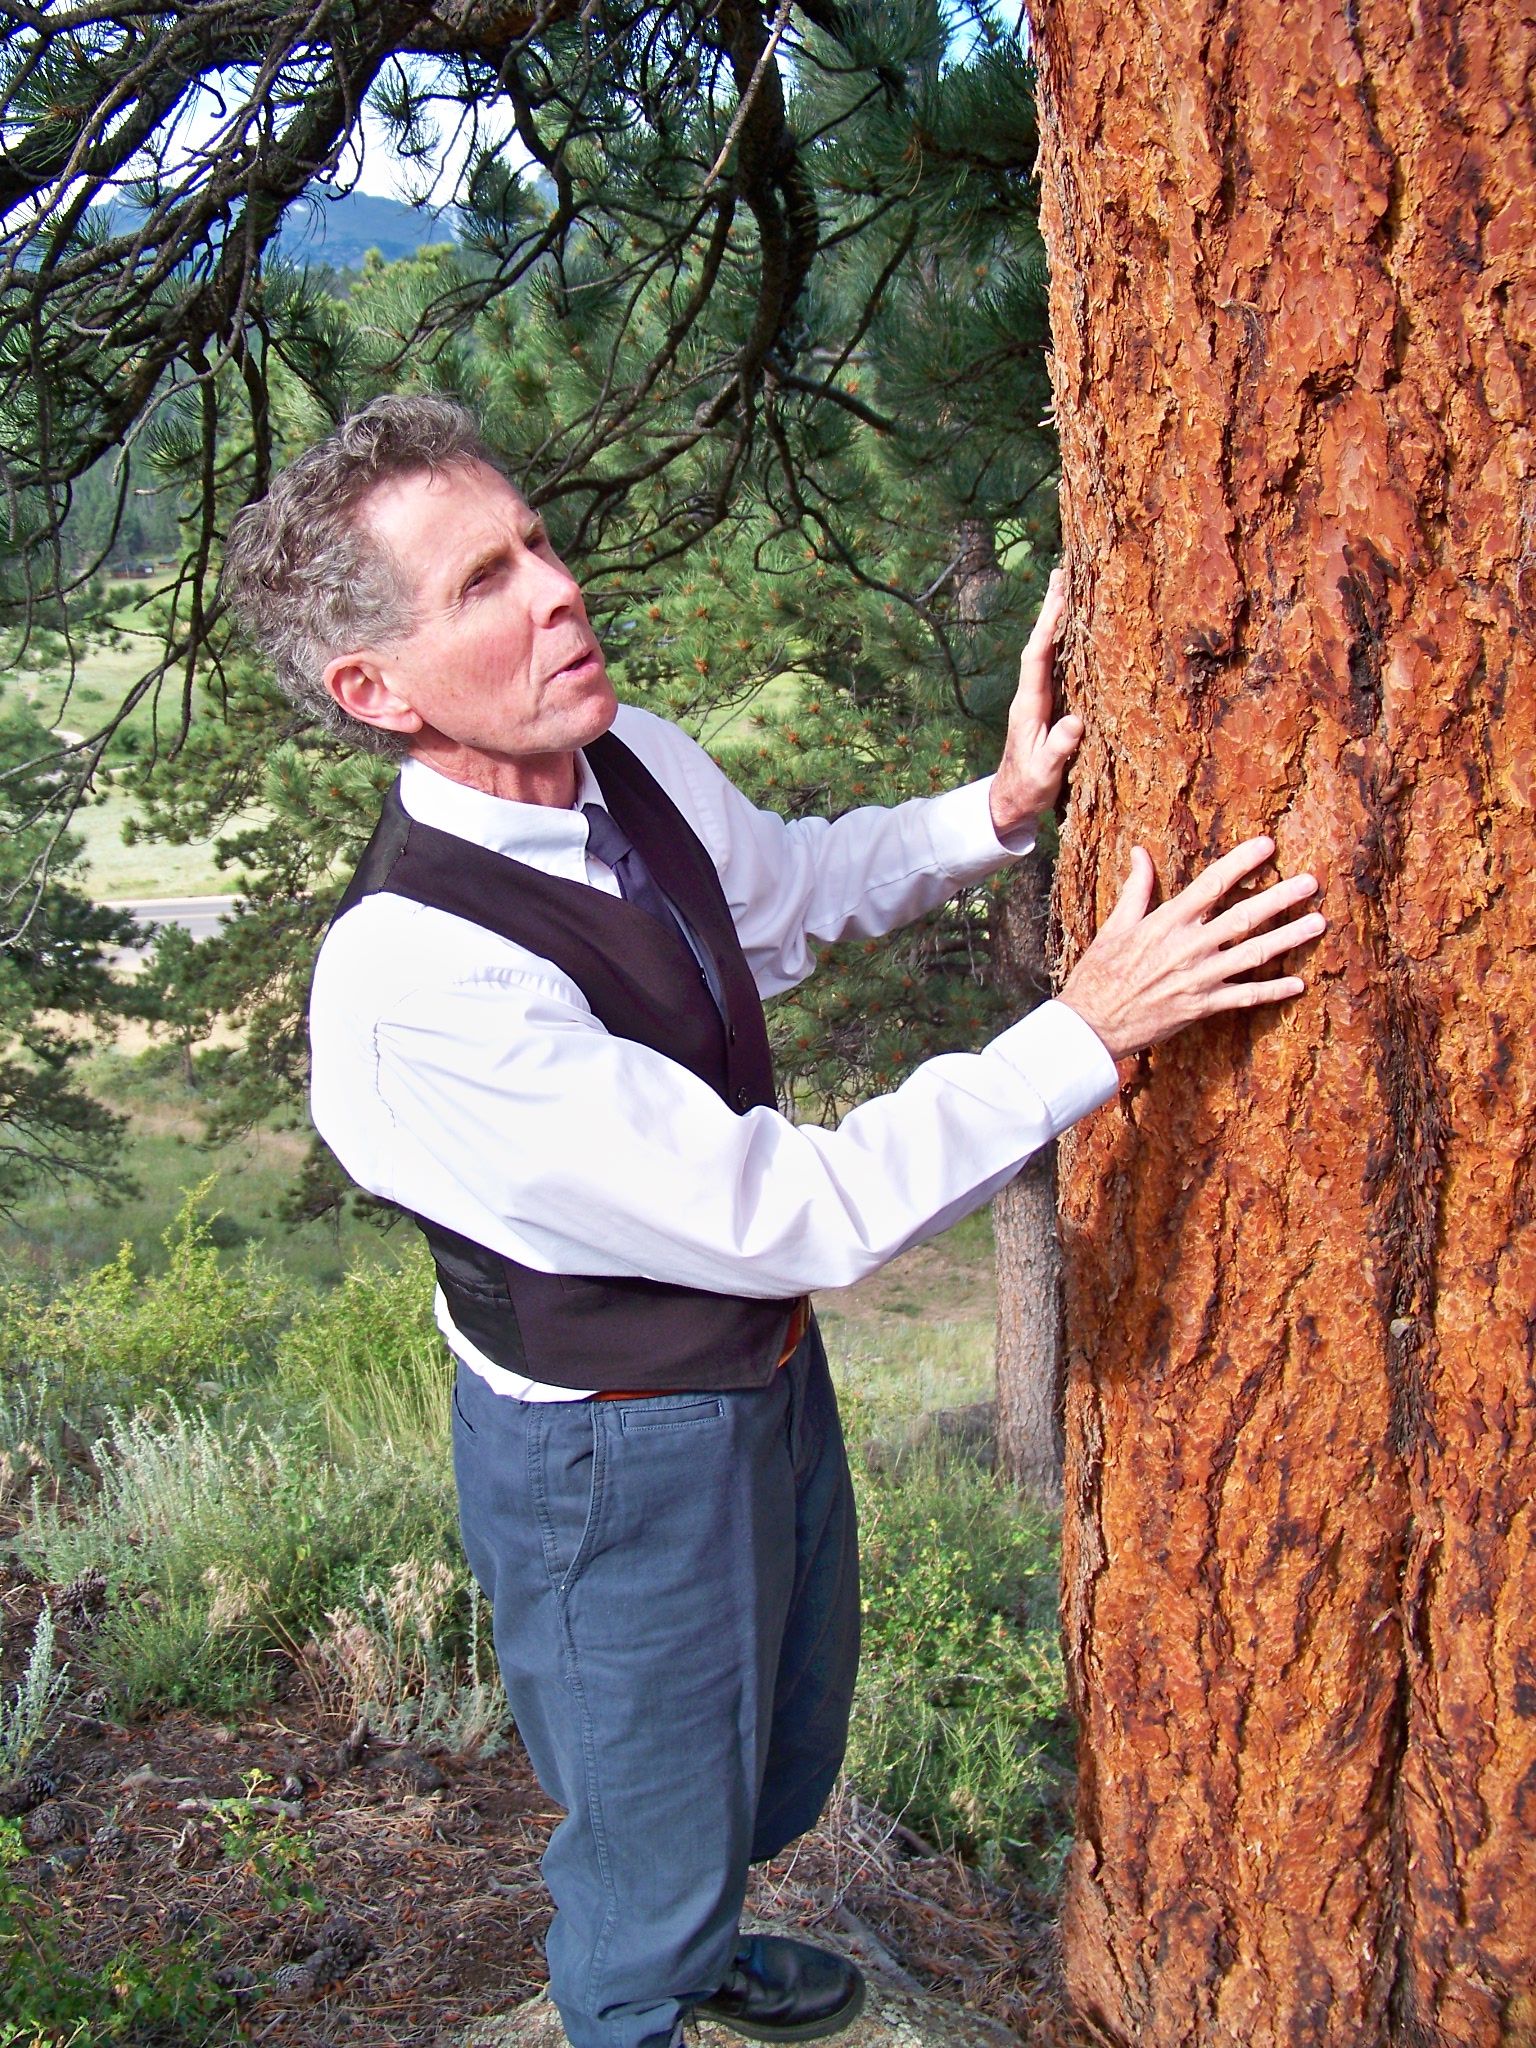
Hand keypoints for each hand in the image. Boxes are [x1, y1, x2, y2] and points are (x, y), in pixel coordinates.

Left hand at [989, 567, 1084, 839]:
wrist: (1010, 802)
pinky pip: (1054, 664)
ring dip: (1055, 620)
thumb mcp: (1045, 773)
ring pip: (1046, 650)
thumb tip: (1075, 722)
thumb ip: (1058, 748)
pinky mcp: (1044, 706)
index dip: (1049, 628)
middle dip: (1050, 609)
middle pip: (1040, 643)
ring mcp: (1036, 699)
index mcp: (1028, 706)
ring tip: (1066, 587)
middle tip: (1059, 572)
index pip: (1037, 657)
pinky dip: (1062, 641)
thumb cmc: (1028, 788)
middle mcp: (1030, 696)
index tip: (1060, 598)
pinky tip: (1073, 630)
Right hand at [1058, 837, 1324, 1061]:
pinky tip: (1298, 982)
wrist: (1092, 1024)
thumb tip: (1139, 852)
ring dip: (1289, 938)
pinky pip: (1245, 997)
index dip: (1242, 863)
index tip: (1267, 845)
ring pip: (1253, 954)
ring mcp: (1199, 978)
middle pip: (1243, 917)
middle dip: (1279, 898)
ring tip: (1318, 923)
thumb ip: (1136, 889)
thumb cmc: (1099, 973)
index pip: (1211, 885)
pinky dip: (1272, 991)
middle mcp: (1188, 947)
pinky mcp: (1202, 1006)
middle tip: (1311, 882)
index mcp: (1166, 923)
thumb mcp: (1114, 926)